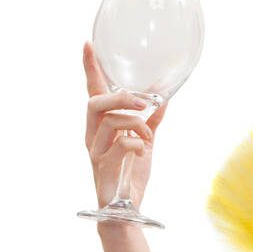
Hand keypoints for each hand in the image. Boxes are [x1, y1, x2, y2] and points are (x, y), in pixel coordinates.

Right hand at [82, 40, 168, 208]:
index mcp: (100, 125)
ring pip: (109, 121)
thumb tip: (164, 96)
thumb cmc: (130, 172)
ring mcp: (96, 150)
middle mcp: (92, 135)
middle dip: (121, 98)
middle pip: (95, 103)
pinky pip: (120, 143)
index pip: (93, 91)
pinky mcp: (104, 166)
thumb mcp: (144, 141)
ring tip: (148, 138)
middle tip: (143, 102)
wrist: (126, 207)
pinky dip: (137, 143)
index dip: (91, 68)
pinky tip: (142, 151)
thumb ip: (151, 119)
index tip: (88, 44)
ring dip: (137, 124)